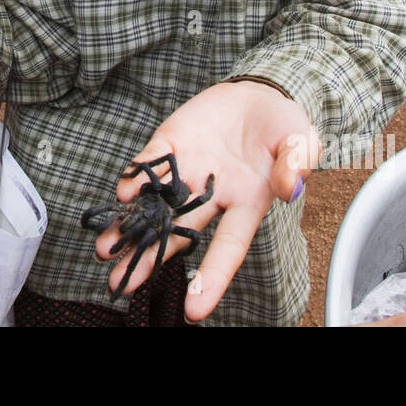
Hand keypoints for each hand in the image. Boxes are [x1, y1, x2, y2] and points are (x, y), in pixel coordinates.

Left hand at [93, 80, 319, 320]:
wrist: (259, 94)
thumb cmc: (283, 127)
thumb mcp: (301, 142)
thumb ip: (296, 163)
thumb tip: (290, 188)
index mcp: (247, 202)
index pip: (228, 247)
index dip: (212, 278)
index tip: (194, 311)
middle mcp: (212, 194)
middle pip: (178, 233)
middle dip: (150, 258)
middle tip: (120, 282)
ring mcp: (188, 170)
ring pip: (155, 205)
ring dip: (130, 226)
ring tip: (105, 249)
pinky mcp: (171, 143)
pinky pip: (151, 163)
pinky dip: (136, 177)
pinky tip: (122, 194)